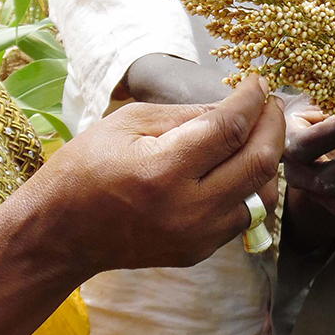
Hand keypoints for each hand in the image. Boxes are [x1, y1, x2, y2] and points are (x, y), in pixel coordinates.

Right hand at [41, 75, 284, 272]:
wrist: (61, 233)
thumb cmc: (86, 167)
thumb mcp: (129, 122)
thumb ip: (187, 113)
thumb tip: (235, 105)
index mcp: (163, 170)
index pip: (230, 128)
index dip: (252, 100)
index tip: (257, 82)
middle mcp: (188, 209)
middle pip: (260, 163)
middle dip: (273, 126)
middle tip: (268, 105)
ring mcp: (197, 236)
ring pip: (262, 195)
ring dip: (266, 160)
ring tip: (254, 135)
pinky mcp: (199, 252)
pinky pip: (243, 215)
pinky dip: (249, 188)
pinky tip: (234, 167)